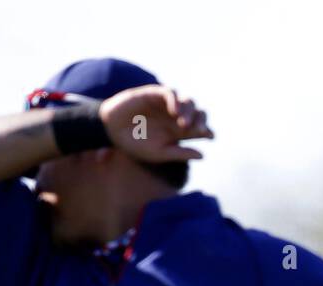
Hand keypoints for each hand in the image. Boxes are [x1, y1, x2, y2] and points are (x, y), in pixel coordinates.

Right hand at [98, 85, 212, 163]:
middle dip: (201, 120)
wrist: (112, 131)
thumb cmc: (136, 144)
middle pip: (197, 113)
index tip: (210, 136)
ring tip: (184, 124)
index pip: (199, 128)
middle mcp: (176, 116)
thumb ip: (180, 153)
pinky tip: (174, 112)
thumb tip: (203, 155)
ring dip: (189, 112)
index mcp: (179, 131)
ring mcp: (166, 104)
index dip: (207, 131)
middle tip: (200, 130)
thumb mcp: (159, 153)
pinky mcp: (154, 94)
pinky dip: (174, 100)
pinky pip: (169, 93)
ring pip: (187, 101)